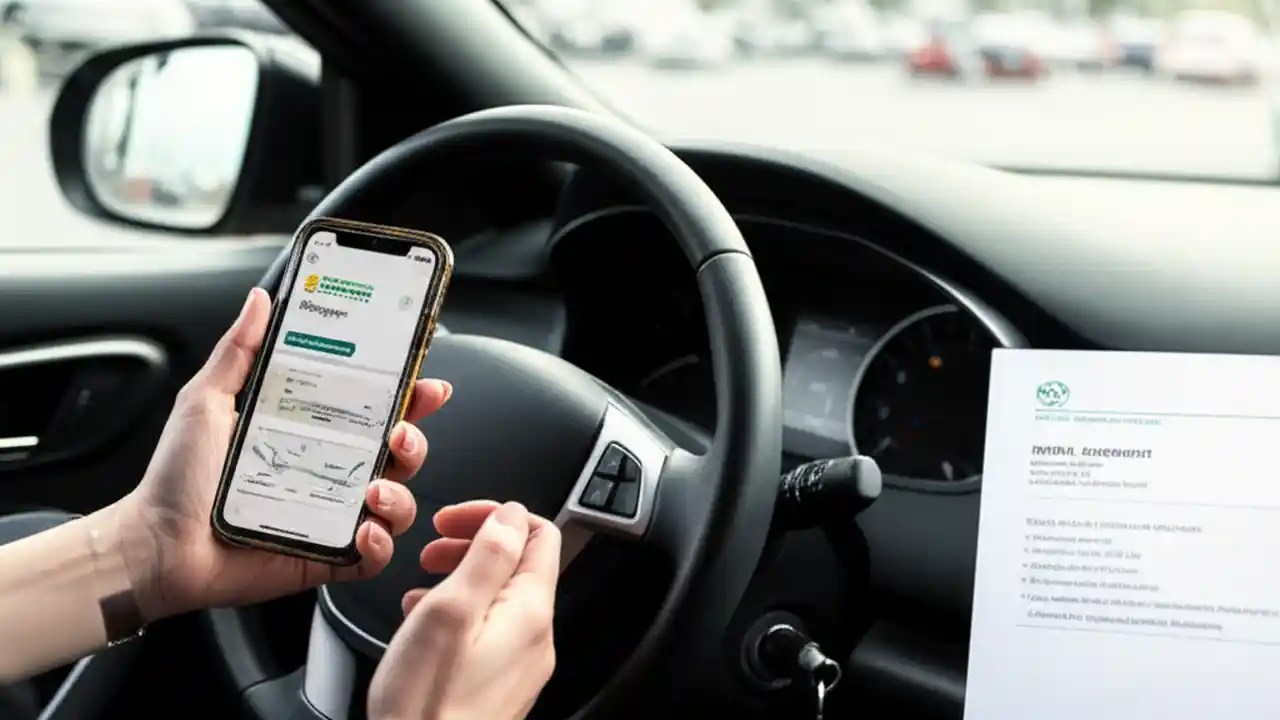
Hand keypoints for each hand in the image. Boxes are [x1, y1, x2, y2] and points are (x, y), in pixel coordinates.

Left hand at [110, 288, 451, 620]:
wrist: (156, 545)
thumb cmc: (176, 477)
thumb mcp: (208, 401)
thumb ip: (240, 350)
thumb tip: (261, 300)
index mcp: (312, 433)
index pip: (376, 410)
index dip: (410, 397)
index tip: (427, 384)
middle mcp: (330, 472)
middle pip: (401, 455)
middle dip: (416, 441)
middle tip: (400, 434)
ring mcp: (333, 516)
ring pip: (398, 504)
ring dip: (400, 495)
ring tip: (373, 490)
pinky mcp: (327, 558)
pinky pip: (375, 555)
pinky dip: (379, 544)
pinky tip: (361, 529)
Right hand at [368, 501, 559, 719]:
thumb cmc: (427, 705)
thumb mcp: (449, 612)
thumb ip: (486, 557)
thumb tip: (512, 514)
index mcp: (530, 612)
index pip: (539, 535)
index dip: (495, 515)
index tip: (453, 520)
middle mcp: (535, 638)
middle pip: (518, 564)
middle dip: (474, 544)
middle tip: (432, 549)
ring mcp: (520, 664)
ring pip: (499, 597)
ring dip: (462, 577)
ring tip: (422, 584)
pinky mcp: (499, 685)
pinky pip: (488, 630)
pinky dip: (459, 612)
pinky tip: (424, 622)